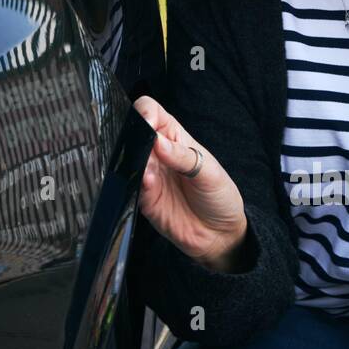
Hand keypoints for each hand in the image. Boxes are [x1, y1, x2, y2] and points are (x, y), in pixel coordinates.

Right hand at [134, 95, 249, 271]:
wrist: (220, 236)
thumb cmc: (219, 197)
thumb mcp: (210, 173)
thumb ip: (183, 156)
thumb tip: (157, 141)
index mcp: (175, 138)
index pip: (151, 112)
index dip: (145, 113)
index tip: (147, 123)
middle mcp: (157, 154)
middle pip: (133, 133)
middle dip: (134, 137)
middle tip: (146, 149)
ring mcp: (148, 176)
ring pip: (127, 159)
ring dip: (134, 161)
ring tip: (150, 170)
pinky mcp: (143, 199)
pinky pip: (131, 186)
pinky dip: (136, 182)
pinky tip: (148, 184)